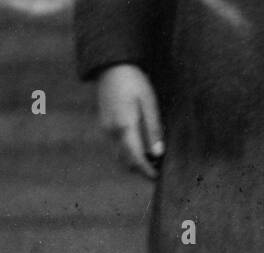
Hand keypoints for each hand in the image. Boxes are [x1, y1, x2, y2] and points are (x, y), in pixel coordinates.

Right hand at [97, 63, 162, 179]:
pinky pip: (117, 146)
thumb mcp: (149, 102)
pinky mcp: (105, 125)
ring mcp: (106, 129)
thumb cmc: (133, 81)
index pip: (136, 158)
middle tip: (158, 170)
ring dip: (134, 162)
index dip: (147, 171)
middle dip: (141, 169)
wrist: (110, 65)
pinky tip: (142, 147)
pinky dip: (128, 152)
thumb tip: (158, 153)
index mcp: (124, 126)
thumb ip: (153, 128)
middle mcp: (111, 131)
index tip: (158, 177)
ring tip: (152, 159)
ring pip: (120, 155)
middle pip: (126, 161)